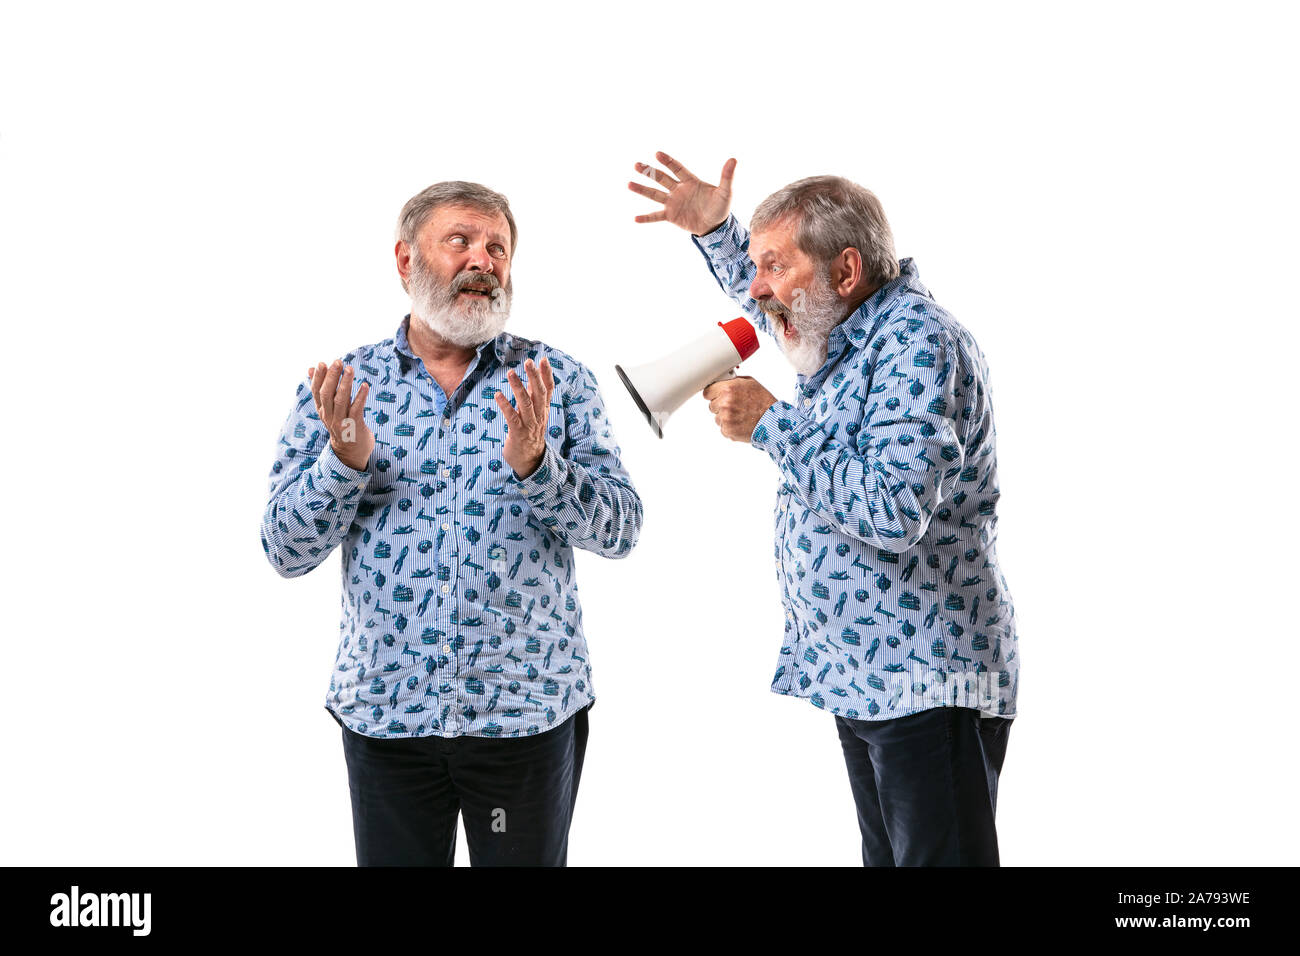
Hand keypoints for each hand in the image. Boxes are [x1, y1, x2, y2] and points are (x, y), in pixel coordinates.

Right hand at [309, 359, 373, 470]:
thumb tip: (309, 369)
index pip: (316, 392)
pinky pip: (356, 409)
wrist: (350, 452)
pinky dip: (360, 397)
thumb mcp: (328, 408)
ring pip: (341, 400)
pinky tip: (364, 386)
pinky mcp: (354, 426)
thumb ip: (321, 389)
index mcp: (322, 410)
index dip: (317, 378)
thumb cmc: (341, 424)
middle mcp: (329, 415)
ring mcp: (341, 421)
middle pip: (327, 394)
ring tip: (350, 369)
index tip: (321, 363)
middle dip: (331, 377)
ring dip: (345, 384)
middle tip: (337, 361)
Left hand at [495, 356, 553, 478]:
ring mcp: (529, 425)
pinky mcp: (518, 433)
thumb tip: (532, 379)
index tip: (543, 359)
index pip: (548, 389)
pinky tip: (497, 395)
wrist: (530, 461)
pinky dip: (505, 405)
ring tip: (510, 373)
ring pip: (526, 403)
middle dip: (534, 376)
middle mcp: (539, 415)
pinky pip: (512, 417)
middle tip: (528, 362)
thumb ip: (534, 398)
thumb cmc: (530, 434)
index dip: (547, 374)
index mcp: (543, 410)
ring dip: (518, 387)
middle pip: (539, 393)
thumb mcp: (535, 415)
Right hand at [628, 150, 736, 234]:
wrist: (715, 226)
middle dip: (649, 172)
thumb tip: (733, 159)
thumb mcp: (725, 192)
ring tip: (629, 184)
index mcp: (690, 181)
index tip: (657, 154)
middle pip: (661, 178)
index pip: (677, 169)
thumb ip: (726, 176)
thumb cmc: (720, 207)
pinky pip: (656, 216)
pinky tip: (635, 218)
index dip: (667, 161)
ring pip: (655, 194)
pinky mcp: (671, 216)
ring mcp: (673, 202)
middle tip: (636, 165)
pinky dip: (646, 218)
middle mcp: (678, 190)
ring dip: (642, 189)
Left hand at [701, 376, 776, 442]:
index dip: (713, 394)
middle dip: (720, 405)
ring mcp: (725, 418)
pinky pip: (723, 428)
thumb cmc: (763, 401)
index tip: (717, 395)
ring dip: (725, 417)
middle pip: (711, 405)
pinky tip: (740, 422)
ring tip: (740, 415)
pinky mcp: (727, 430)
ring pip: (717, 417)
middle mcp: (725, 403)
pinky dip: (730, 426)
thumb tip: (722, 381)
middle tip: (734, 406)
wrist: (772, 420)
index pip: (707, 392)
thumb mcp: (750, 383)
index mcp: (728, 389)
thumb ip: (733, 382)